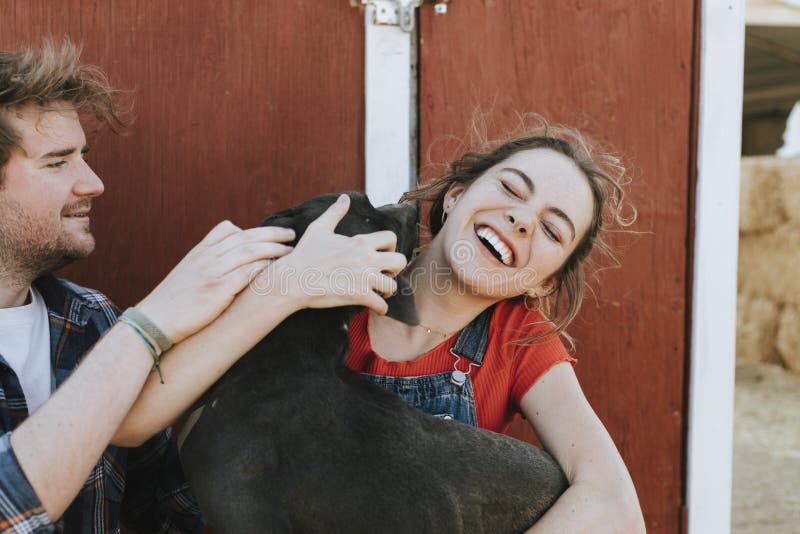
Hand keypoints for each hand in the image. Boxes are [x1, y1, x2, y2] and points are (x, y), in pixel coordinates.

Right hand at [136, 221, 295, 343]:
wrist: (154, 322)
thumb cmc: (172, 304)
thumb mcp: (185, 276)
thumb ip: (204, 266)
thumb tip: (226, 268)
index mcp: (198, 252)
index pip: (227, 228)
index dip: (250, 229)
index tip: (268, 234)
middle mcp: (206, 257)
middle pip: (245, 236)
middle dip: (271, 233)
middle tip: (290, 234)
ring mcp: (212, 271)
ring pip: (250, 250)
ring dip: (274, 248)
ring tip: (290, 251)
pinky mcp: (218, 289)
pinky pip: (247, 272)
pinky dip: (264, 267)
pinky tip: (278, 269)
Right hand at [256, 194, 407, 314]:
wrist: (293, 280)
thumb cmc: (304, 254)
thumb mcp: (319, 228)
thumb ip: (335, 212)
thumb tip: (344, 198)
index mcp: (360, 242)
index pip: (391, 237)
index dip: (391, 246)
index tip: (382, 253)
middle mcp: (366, 259)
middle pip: (400, 261)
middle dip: (396, 268)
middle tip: (384, 273)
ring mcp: (364, 278)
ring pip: (393, 286)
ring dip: (388, 290)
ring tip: (378, 292)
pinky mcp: (359, 295)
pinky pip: (382, 305)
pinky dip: (380, 308)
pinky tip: (373, 306)